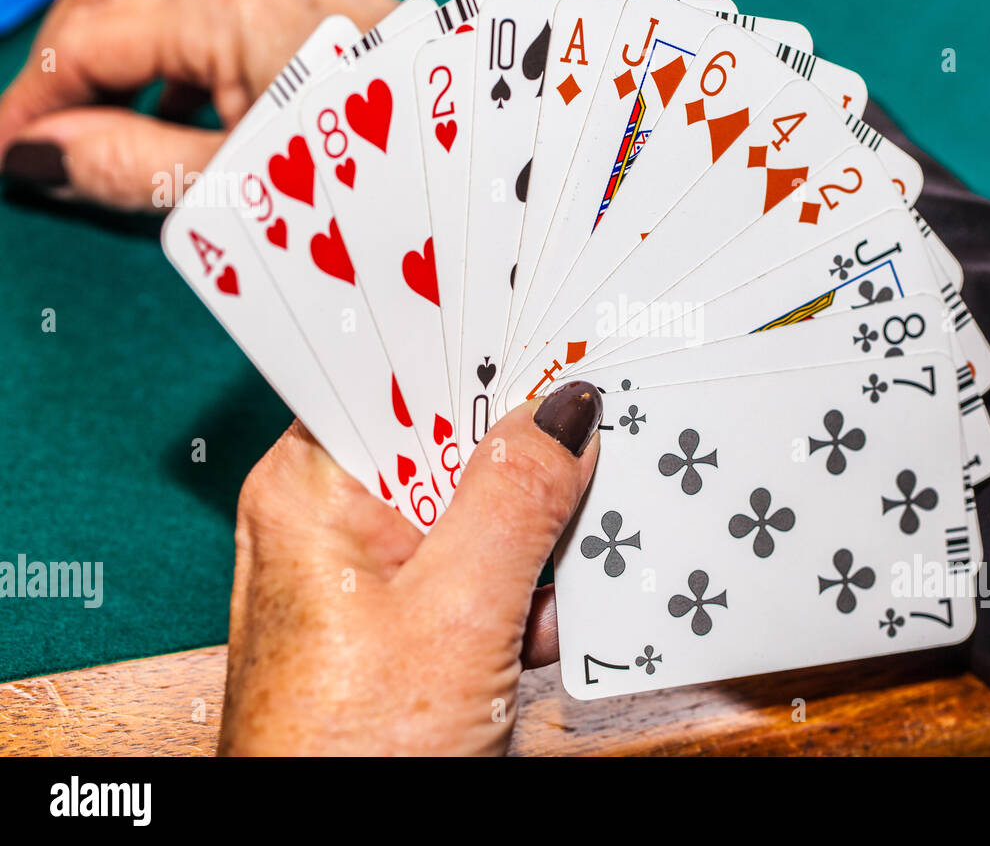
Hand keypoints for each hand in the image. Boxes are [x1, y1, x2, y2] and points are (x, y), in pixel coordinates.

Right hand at [0, 0, 396, 209]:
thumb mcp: (242, 191)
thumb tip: (35, 157)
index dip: (32, 102)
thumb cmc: (387, 185)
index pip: (87, 41)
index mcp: (231, 6)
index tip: (6, 157)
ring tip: (111, 127)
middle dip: (69, 56)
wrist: (499, 165)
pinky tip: (188, 108)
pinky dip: (182, 44)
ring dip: (122, 45)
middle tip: (51, 136)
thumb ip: (127, 165)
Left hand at [219, 381, 601, 755]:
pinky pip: (475, 570)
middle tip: (582, 471)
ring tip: (536, 601)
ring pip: (475, 511)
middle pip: (449, 443)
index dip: (479, 348)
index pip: (399, 374)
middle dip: (522, 469)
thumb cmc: (349, 756)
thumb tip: (569, 406)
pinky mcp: (401, 618)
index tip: (555, 327)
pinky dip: (514, 597)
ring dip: (528, 548)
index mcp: (313, 487)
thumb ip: (517, 500)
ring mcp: (368, 572)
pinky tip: (524, 638)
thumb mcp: (456, 615)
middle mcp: (333, 516)